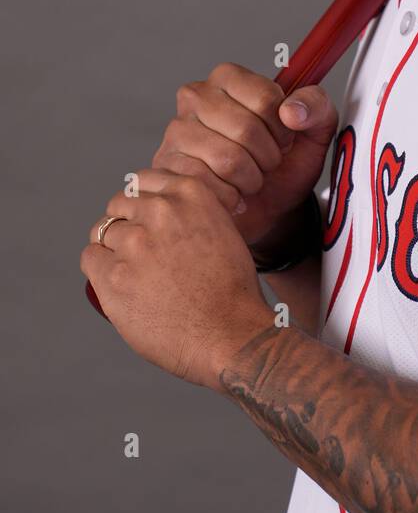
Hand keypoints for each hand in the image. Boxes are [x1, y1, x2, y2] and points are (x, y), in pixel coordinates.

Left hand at [80, 169, 274, 390]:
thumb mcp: (223, 230)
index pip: (144, 180)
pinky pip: (90, 258)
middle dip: (125, 223)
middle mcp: (159, 211)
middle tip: (138, 251)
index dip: (142, 201)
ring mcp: (134, 242)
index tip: (145, 218)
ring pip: (103, 232)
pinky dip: (99, 269)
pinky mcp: (113, 275)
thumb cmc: (231, 290)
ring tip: (133, 273)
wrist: (229, 332)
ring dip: (113, 249)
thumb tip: (164, 207)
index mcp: (190, 193)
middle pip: (119, 204)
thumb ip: (193, 211)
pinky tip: (117, 283)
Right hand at [151, 63, 337, 254]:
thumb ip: (316, 107)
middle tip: (267, 163)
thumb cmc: (285, 164)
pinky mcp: (165, 167)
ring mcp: (176, 132)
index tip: (284, 139)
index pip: (265, 98)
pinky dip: (231, 197)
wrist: (265, 209)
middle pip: (246, 129)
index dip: (283, 128)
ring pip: (227, 159)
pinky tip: (232, 195)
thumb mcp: (314, 133)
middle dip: (268, 156)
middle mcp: (195, 96)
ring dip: (251, 179)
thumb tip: (292, 111)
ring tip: (251, 179)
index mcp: (228, 77)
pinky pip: (206, 184)